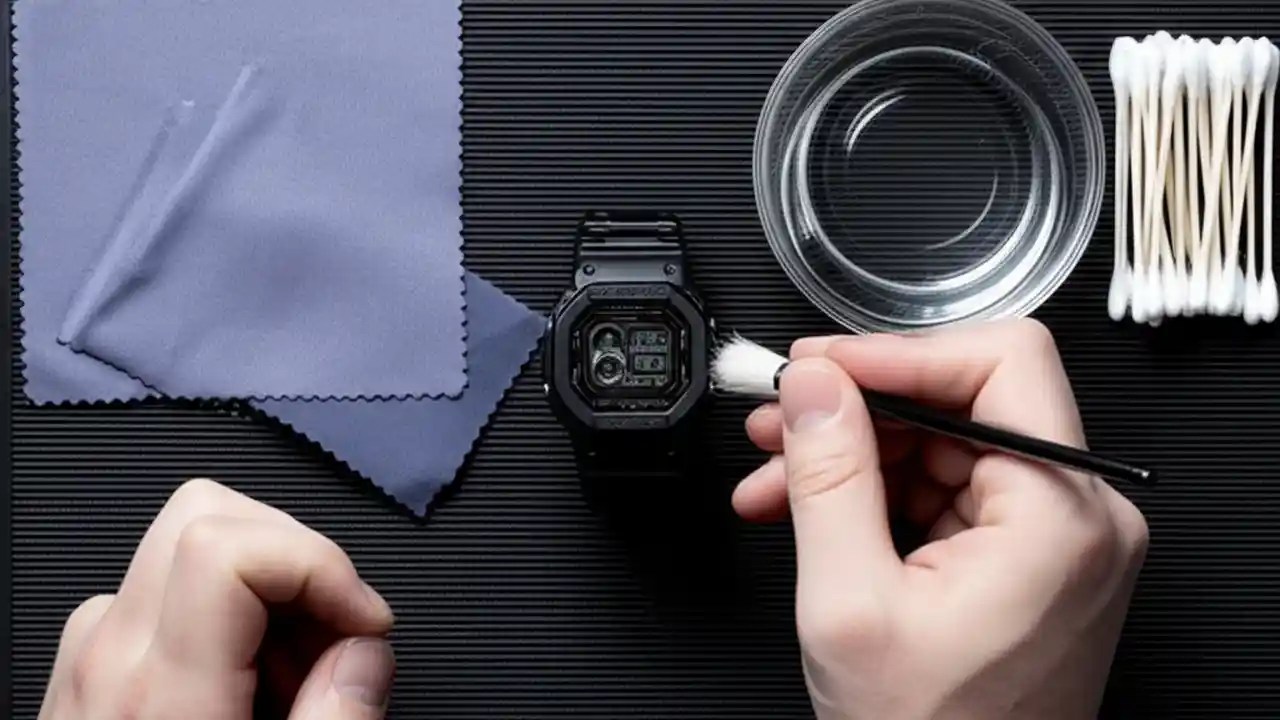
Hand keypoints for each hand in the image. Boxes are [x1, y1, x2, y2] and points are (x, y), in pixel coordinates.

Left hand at [39, 479, 395, 719]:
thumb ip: (339, 719)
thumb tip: (367, 653)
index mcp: (158, 693)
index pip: (232, 545)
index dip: (320, 562)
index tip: (363, 619)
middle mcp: (109, 657)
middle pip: (208, 514)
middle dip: (298, 557)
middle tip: (338, 637)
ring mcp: (88, 654)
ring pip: (190, 541)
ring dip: (270, 586)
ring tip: (300, 676)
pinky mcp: (88, 663)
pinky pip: (166, 587)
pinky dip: (232, 612)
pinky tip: (258, 683)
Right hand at [733, 320, 1148, 719]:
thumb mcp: (848, 603)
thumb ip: (829, 476)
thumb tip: (814, 386)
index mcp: (1059, 516)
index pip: (998, 361)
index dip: (895, 352)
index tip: (819, 366)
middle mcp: (1078, 518)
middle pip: (964, 401)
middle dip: (858, 409)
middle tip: (780, 419)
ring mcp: (1056, 541)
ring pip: (945, 445)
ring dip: (854, 455)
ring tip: (776, 479)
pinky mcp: (1027, 561)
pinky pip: (947, 493)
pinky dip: (876, 496)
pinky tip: (811, 511)